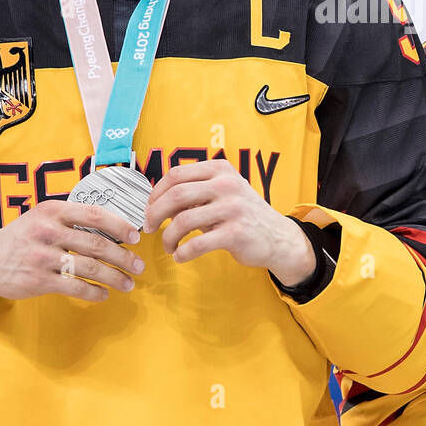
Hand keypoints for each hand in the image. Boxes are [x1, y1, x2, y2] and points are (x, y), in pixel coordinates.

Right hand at [0, 200, 143, 307]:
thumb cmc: (21, 237)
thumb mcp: (41, 217)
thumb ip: (70, 219)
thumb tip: (112, 227)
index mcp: (52, 210)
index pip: (95, 214)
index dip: (120, 226)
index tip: (135, 236)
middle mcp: (48, 231)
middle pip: (97, 244)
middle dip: (124, 257)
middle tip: (139, 265)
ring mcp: (42, 257)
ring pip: (90, 268)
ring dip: (114, 277)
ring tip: (128, 283)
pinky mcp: (38, 280)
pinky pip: (75, 287)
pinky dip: (94, 292)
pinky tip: (104, 294)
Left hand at [146, 159, 315, 285]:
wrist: (277, 236)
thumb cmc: (241, 214)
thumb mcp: (221, 193)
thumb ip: (194, 192)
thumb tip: (154, 201)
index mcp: (220, 170)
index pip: (176, 174)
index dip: (155, 193)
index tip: (148, 208)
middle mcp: (227, 184)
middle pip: (176, 195)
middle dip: (154, 213)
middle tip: (149, 228)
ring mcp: (233, 208)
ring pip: (183, 221)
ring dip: (168, 237)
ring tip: (168, 246)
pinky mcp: (236, 233)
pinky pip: (197, 244)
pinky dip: (182, 253)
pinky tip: (180, 256)